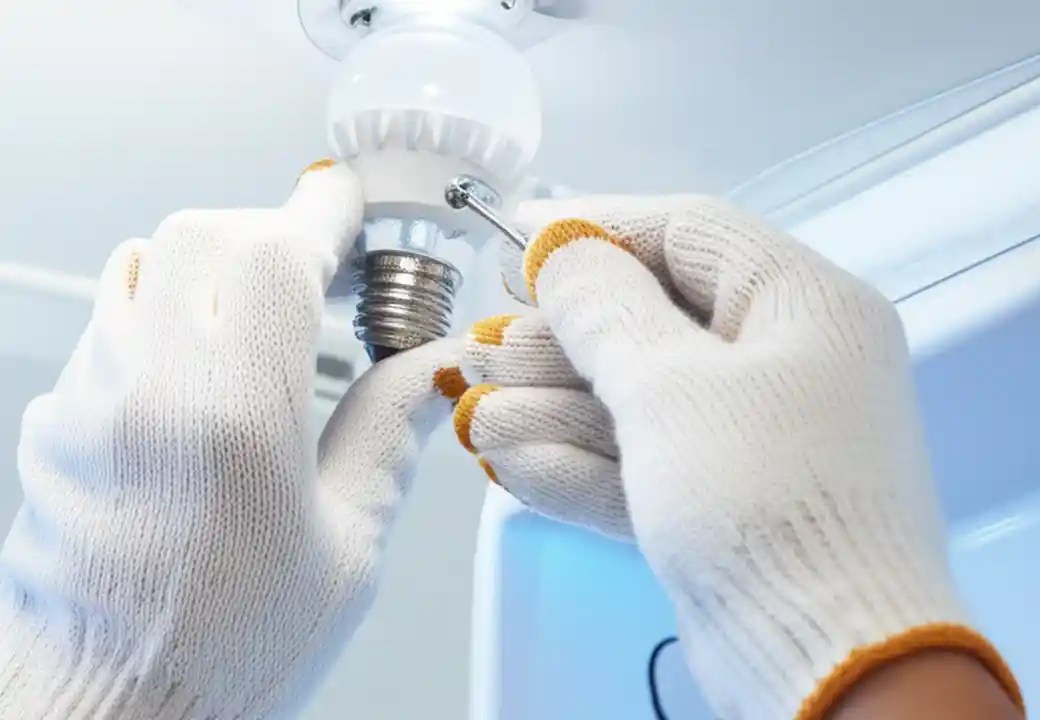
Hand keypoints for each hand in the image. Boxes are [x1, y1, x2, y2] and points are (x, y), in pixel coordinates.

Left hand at [0, 162, 466, 718]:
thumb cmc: (227, 652)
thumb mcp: (347, 544)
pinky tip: (211, 369)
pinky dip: (169, 312)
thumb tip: (439, 364)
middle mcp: (145, 395)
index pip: (278, 256)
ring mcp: (88, 402)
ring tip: (268, 316)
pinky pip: (112, 321)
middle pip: (204, 235)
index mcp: (234, 424)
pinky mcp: (56, 422)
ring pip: (145, 264)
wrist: (111, 709)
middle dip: (273, 229)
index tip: (353, 203)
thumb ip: (392, 430)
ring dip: (217, 263)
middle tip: (325, 264)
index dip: (326, 213)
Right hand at [454, 196, 1021, 718]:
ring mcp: (765, 439)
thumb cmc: (766, 500)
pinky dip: (586, 465)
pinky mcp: (736, 504)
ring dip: (559, 408)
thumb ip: (606, 311)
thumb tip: (566, 254)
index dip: (599, 231)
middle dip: (564, 338)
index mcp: (808, 306)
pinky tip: (513, 463)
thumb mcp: (671, 387)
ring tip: (478, 410)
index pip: (693, 233)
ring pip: (648, 400)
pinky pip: (654, 464)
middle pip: (661, 320)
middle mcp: (794, 363)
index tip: (521, 247)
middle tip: (487, 347)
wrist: (828, 658)